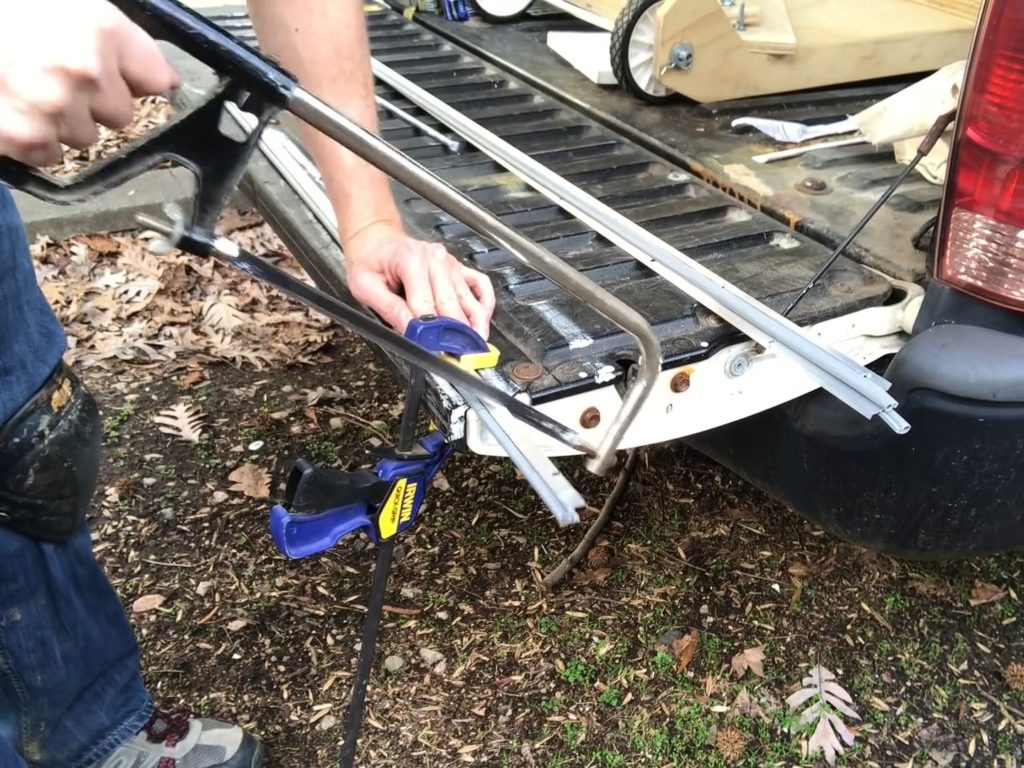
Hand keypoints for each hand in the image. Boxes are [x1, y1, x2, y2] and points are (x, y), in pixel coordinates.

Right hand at [0, 0, 178, 166]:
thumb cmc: (8, 10)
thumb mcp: (65, 4)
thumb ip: (113, 38)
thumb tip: (160, 79)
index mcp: (100, 29)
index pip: (157, 78)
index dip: (136, 78)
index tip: (123, 76)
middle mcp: (85, 71)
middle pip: (121, 114)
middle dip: (95, 100)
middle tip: (51, 73)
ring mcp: (54, 107)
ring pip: (86, 137)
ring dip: (62, 120)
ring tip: (24, 87)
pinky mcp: (23, 137)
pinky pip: (49, 153)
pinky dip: (32, 140)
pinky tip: (10, 109)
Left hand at [344, 222, 495, 336]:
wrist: (376, 239)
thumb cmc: (370, 260)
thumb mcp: (365, 286)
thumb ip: (389, 309)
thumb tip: (410, 330)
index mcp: (411, 261)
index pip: (425, 304)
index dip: (429, 330)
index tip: (434, 349)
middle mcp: (435, 260)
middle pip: (451, 304)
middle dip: (455, 332)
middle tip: (458, 356)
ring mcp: (450, 264)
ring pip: (469, 299)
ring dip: (474, 324)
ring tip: (474, 346)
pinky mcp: (458, 268)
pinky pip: (481, 285)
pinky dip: (485, 304)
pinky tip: (482, 321)